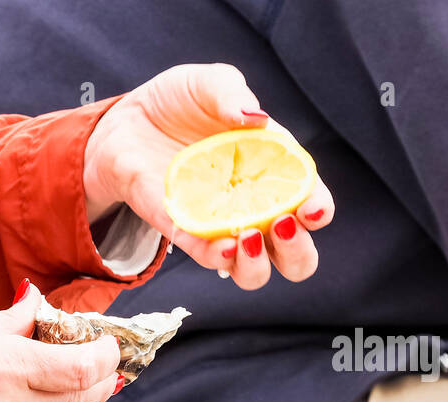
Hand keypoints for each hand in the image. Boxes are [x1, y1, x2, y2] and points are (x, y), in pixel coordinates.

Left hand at [83, 63, 334, 288]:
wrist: (128, 119)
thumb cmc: (180, 102)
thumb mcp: (207, 83)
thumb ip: (230, 92)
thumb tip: (254, 117)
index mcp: (274, 169)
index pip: (310, 202)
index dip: (319, 211)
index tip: (313, 210)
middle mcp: (253, 206)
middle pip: (293, 254)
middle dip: (298, 251)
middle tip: (283, 224)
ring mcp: (219, 224)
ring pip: (253, 271)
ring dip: (258, 265)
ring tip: (249, 237)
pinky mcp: (183, 232)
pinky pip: (206, 258)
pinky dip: (218, 259)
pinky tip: (222, 248)